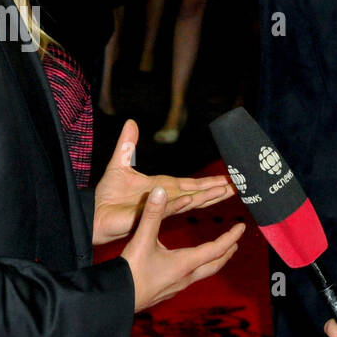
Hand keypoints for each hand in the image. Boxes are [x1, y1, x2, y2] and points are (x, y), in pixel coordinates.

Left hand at [93, 119, 235, 245]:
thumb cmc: (107, 194)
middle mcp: (167, 198)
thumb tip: (132, 122)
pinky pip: (168, 207)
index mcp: (164, 187)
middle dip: (219, 189)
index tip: (230, 179)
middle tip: (241, 186)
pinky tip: (193, 199)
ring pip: (190, 200)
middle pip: (199, 193)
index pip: (193, 183)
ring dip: (208, 196)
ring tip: (227, 191)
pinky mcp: (150, 214)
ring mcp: (160, 207)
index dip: (212, 181)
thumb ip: (128, 144)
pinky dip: (181, 203)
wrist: (95, 213)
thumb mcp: (119, 162)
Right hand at [122, 186, 244, 311]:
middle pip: (215, 264)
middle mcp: (186, 276)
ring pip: (203, 272)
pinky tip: (187, 265)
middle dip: (227, 251)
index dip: (230, 237)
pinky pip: (190, 277)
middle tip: (235, 241)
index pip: (216, 249)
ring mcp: (177, 286)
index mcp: (185, 263)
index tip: (241, 227)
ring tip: (216, 251)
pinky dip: (197, 267)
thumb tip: (160, 191)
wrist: (117, 300)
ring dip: (213, 260)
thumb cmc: (130, 271)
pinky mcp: (167, 291)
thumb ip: (152, 214)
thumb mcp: (141, 239)